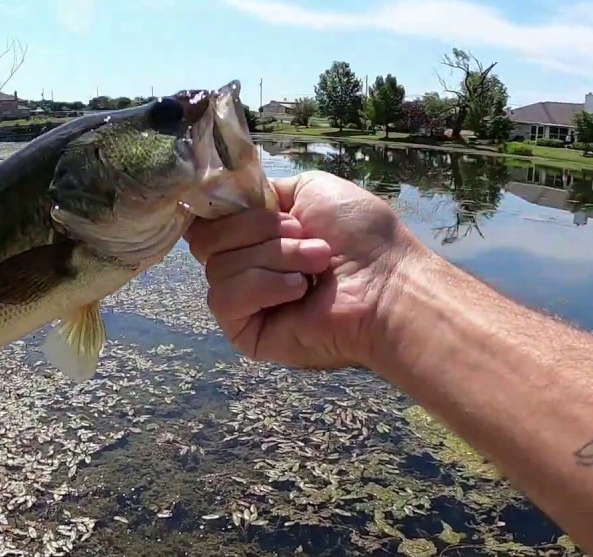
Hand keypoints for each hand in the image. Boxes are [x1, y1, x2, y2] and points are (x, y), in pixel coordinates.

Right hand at [185, 170, 423, 369]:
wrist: (385, 284)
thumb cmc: (361, 237)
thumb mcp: (311, 189)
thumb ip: (263, 191)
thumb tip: (228, 198)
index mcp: (257, 234)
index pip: (208, 219)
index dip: (221, 209)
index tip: (247, 203)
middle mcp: (246, 265)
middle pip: (207, 240)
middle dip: (260, 230)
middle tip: (306, 237)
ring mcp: (244, 301)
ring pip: (218, 267)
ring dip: (274, 257)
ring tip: (316, 266)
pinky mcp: (244, 332)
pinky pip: (223, 299)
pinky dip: (263, 286)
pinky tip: (298, 291)